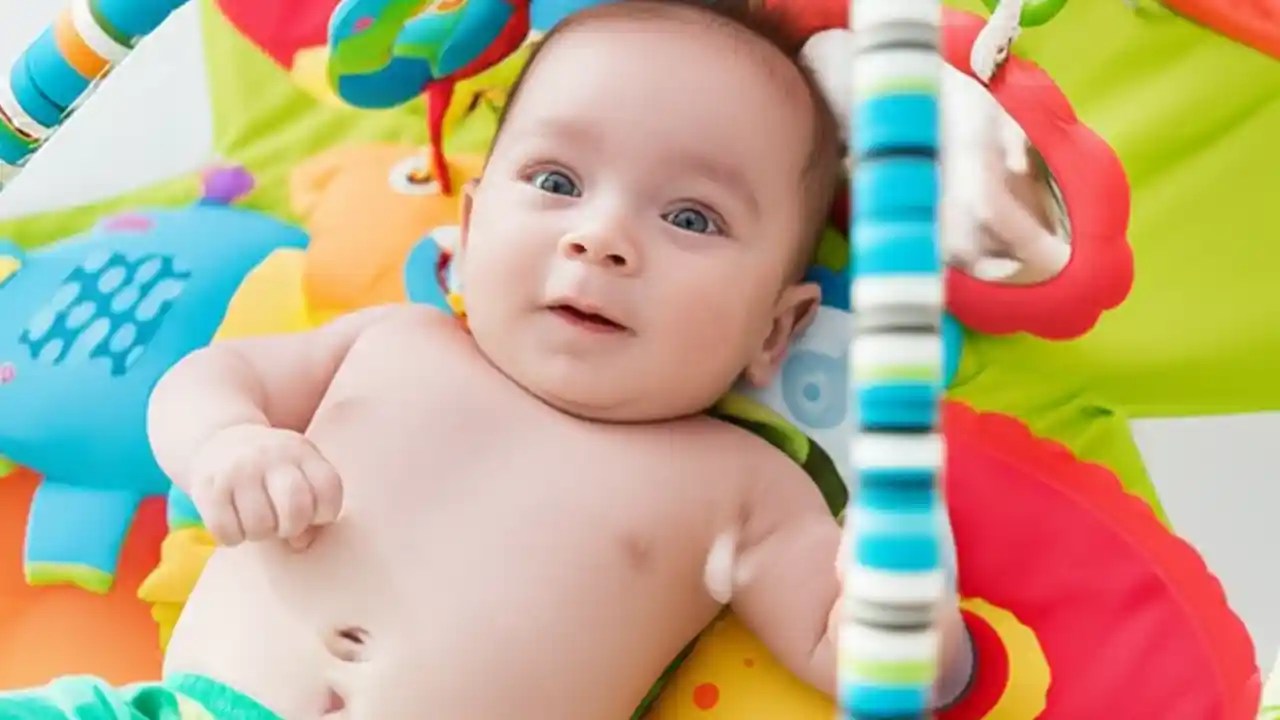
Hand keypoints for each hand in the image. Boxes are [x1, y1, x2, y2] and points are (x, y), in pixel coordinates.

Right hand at [185, 424, 342, 548]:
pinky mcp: (207, 487)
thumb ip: (313, 510)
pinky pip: (226, 531)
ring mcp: (238, 470)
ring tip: (257, 521)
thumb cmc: (272, 471)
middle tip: (282, 523)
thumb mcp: (301, 476)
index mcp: (302, 452)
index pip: (328, 489)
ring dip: (260, 534)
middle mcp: (271, 456)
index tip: (313, 513)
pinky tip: (234, 523)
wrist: (220, 441)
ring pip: (259, 526)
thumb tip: (300, 543)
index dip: (325, 513)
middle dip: (292, 527)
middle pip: (295, 508)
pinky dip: (232, 537)